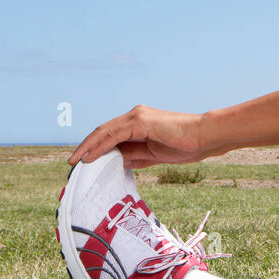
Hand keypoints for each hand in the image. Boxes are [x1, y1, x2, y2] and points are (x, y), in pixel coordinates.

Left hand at [68, 105, 207, 169]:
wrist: (205, 136)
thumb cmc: (187, 144)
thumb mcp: (153, 154)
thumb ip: (134, 156)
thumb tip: (116, 162)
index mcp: (140, 122)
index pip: (110, 134)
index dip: (94, 147)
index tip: (83, 162)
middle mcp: (135, 116)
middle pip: (102, 131)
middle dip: (85, 147)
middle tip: (72, 162)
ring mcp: (137, 117)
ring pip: (104, 132)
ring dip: (87, 147)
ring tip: (75, 161)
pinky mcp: (140, 121)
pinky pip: (113, 135)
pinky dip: (99, 146)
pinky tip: (90, 156)